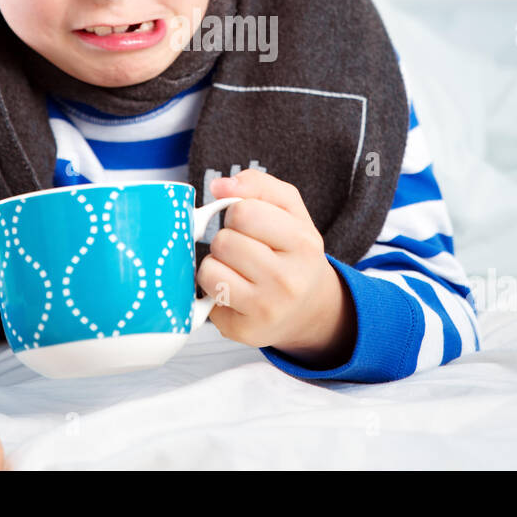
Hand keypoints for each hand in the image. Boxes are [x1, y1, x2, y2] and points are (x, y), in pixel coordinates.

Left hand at [198, 168, 355, 366]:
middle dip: (227, 239)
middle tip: (244, 249)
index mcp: (303, 243)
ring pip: (209, 269)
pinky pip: (206, 296)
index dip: (237, 212)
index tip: (249, 222)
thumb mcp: (289, 209)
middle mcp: (288, 280)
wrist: (309, 308)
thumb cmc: (292, 250)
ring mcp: (266, 309)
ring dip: (216, 263)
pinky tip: (234, 291)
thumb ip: (257, 185)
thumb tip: (218, 186)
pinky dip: (213, 288)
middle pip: (224, 241)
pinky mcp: (245, 331)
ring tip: (237, 269)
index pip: (244, 212)